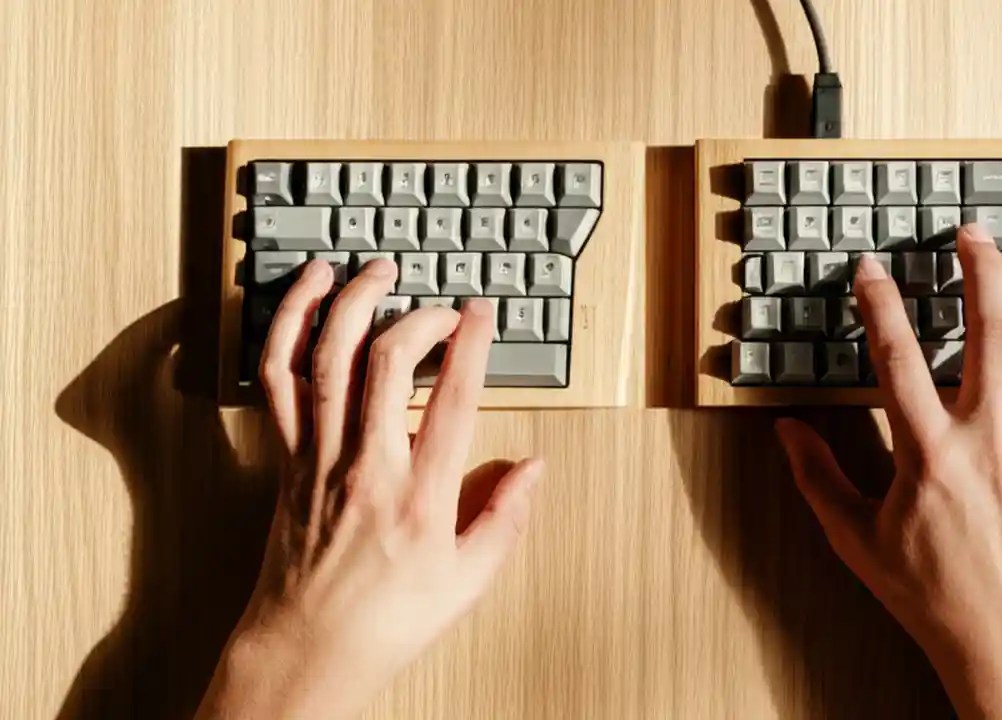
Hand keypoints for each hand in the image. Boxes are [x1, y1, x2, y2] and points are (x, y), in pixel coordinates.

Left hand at [197, 259, 542, 719]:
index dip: (471, 344)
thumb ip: (505, 517)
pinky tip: (304, 301)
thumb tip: (534, 467)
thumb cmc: (386, 620)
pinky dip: (286, 331)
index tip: (481, 313)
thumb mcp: (468, 580)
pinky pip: (279, 381)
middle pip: (388, 363)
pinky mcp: (286, 458)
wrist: (306, 648)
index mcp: (421, 497)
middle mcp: (367, 466)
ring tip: (368, 270)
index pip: (454, 400)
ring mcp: (318, 457)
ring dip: (348, 304)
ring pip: (327, 360)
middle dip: (417, 316)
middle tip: (439, 303)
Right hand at [777, 225, 1001, 718]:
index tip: (869, 268)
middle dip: (979, 270)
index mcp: (929, 451)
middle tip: (968, 235)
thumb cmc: (929, 592)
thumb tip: (786, 432)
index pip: (896, 355)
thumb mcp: (853, 537)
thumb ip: (816, 478)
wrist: (1001, 639)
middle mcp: (989, 438)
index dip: (878, 302)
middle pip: (991, 332)